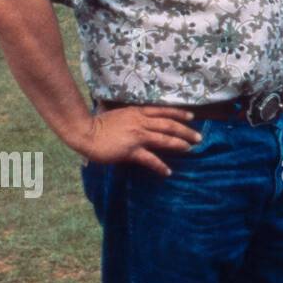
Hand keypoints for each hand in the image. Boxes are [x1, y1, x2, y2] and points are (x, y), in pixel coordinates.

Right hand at [74, 105, 202, 176]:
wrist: (84, 131)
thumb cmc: (98, 123)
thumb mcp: (119, 113)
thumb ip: (132, 116)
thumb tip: (140, 117)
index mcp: (138, 112)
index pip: (164, 111)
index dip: (179, 114)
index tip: (192, 116)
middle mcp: (141, 122)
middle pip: (169, 125)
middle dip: (186, 131)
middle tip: (198, 137)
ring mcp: (137, 136)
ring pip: (164, 139)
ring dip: (179, 144)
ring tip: (190, 149)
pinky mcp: (131, 150)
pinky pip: (150, 159)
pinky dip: (160, 166)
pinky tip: (167, 172)